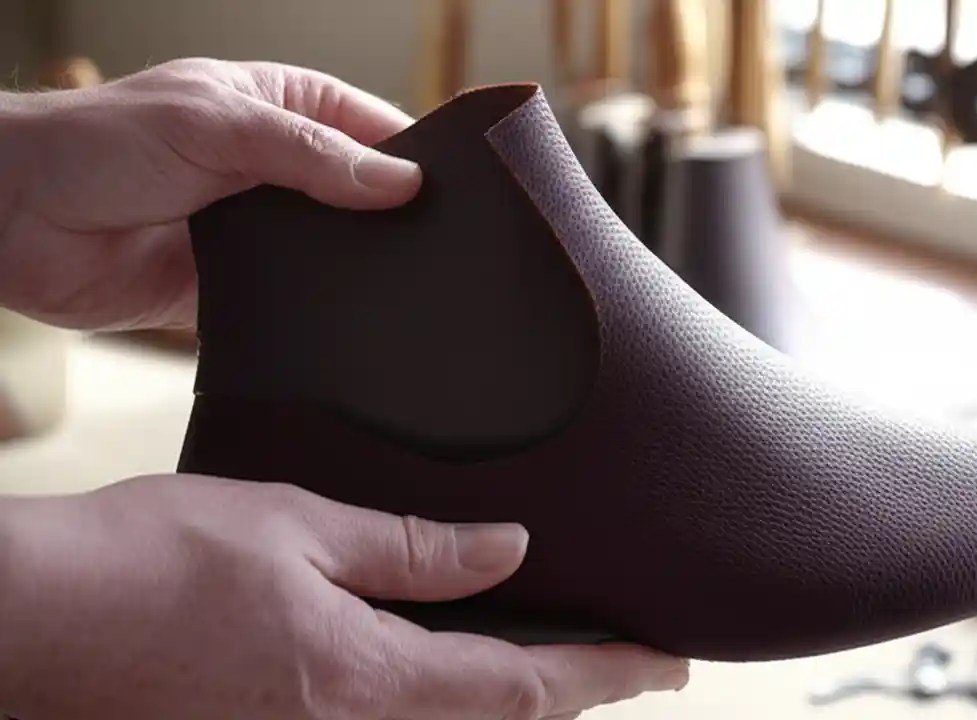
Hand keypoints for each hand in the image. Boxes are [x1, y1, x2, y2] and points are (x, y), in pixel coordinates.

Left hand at [0, 58, 422, 330]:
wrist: (12, 218)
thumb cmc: (101, 142)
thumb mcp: (219, 126)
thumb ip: (312, 156)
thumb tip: (403, 185)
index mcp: (281, 108)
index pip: (373, 129)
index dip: (416, 159)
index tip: (465, 196)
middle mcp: (277, 169)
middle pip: (360, 198)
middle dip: (396, 224)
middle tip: (449, 258)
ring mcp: (258, 231)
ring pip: (331, 256)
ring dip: (358, 274)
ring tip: (414, 299)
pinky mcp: (234, 288)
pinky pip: (292, 304)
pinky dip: (317, 316)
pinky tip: (352, 331)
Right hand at [0, 475, 686, 718]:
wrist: (37, 623)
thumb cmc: (153, 564)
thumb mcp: (297, 529)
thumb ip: (411, 551)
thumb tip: (507, 552)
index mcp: (368, 680)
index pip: (524, 687)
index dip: (607, 673)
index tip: (667, 660)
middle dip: (575, 693)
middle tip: (635, 661)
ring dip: (516, 700)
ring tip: (567, 662)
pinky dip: (448, 700)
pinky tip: (456, 665)